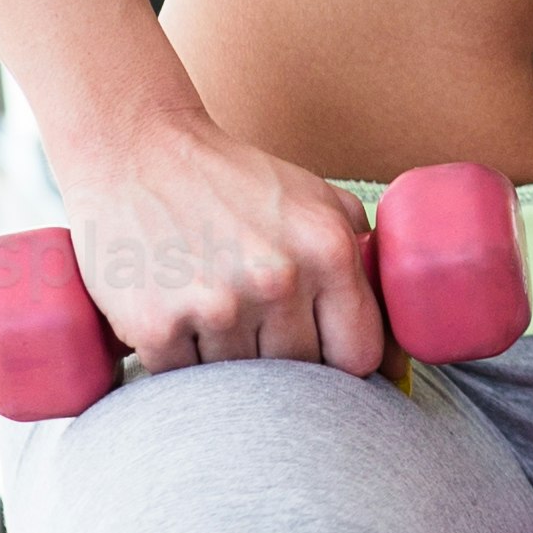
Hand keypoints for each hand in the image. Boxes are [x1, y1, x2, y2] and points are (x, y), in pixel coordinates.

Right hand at [52, 111, 389, 376]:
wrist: (132, 148)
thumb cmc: (229, 178)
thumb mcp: (315, 197)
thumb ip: (362, 253)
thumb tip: (400, 342)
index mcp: (326, 250)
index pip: (360, 356)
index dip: (344, 366)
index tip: (326, 361)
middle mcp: (276, 279)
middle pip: (300, 376)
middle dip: (282, 362)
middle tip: (255, 328)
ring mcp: (214, 306)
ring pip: (241, 385)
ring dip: (229, 366)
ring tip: (211, 317)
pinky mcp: (155, 326)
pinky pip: (183, 381)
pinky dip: (180, 365)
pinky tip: (176, 322)